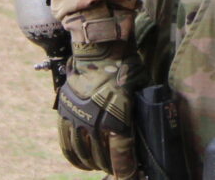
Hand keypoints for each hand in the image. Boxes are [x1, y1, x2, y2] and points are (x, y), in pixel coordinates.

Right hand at [57, 42, 138, 177]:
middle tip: (118, 168)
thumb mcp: (142, 90)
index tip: (130, 175)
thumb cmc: (126, 67)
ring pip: (83, 154)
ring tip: (99, 166)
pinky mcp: (66, 113)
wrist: (100, 48)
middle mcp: (95, 123)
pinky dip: (74, 156)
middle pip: (101, 159)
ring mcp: (78, 119)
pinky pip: (66, 143)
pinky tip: (81, 161)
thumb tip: (148, 128)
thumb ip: (141, 112)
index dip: (126, 171)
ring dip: (92, 164)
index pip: (121, 157)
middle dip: (111, 167)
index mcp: (117, 120)